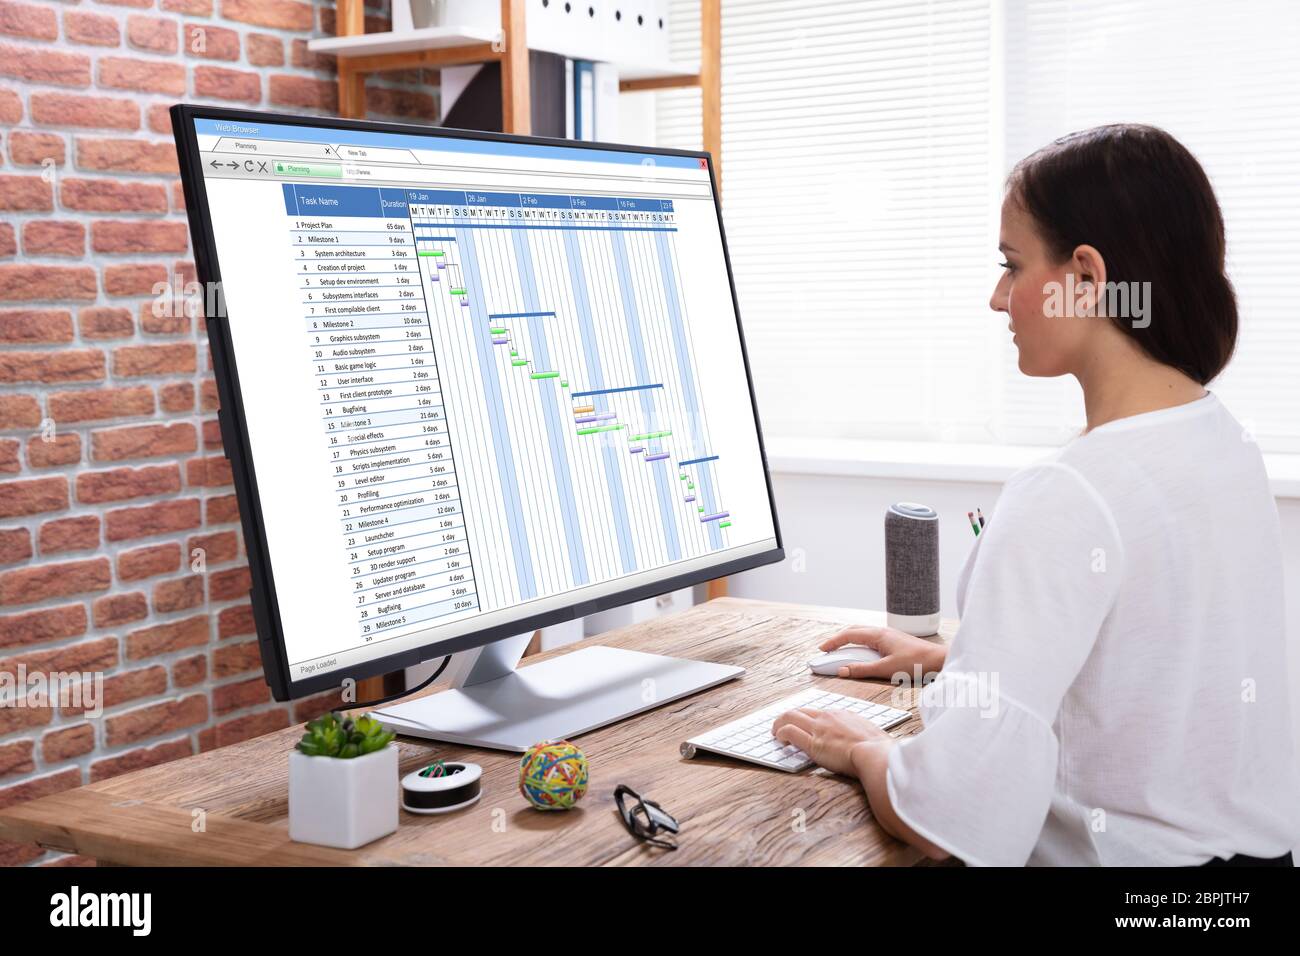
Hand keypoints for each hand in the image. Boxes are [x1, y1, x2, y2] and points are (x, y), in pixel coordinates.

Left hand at [771, 706, 891, 776]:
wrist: (876, 754)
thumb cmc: (879, 749)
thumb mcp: (872, 735)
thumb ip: (862, 736)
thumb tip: (866, 743)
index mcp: (842, 715)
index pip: (818, 713)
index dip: (808, 718)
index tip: (805, 725)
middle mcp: (828, 717)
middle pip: (801, 710)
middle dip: (789, 717)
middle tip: (782, 725)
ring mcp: (819, 729)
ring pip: (791, 717)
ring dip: (780, 723)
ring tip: (776, 732)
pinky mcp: (813, 743)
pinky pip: (790, 732)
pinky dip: (781, 733)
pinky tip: (780, 739)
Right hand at [820, 625, 945, 680]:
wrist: (939, 660)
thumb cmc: (916, 663)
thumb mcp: (886, 669)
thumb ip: (862, 670)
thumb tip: (841, 670)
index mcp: (877, 635)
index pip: (848, 635)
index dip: (833, 642)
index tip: (821, 650)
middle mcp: (881, 631)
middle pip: (853, 631)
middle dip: (838, 640)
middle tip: (827, 651)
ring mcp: (888, 635)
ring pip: (862, 634)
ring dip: (849, 642)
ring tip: (840, 653)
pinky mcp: (893, 641)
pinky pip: (870, 639)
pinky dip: (860, 645)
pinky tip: (860, 654)